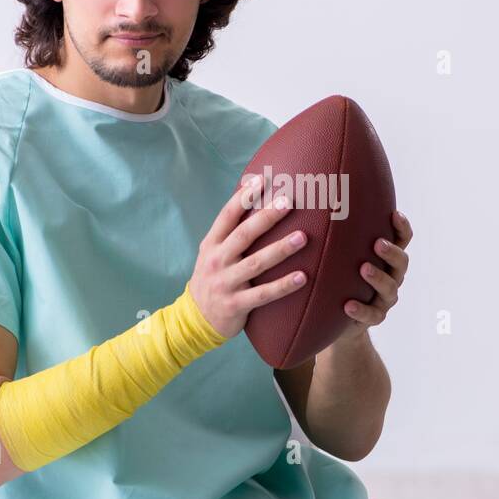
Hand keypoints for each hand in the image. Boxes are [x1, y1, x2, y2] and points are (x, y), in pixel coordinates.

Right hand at [188, 174, 306, 338]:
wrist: (196, 319)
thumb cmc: (214, 278)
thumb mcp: (213, 253)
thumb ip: (231, 233)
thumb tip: (258, 203)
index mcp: (212, 244)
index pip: (227, 216)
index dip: (244, 197)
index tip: (263, 180)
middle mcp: (217, 261)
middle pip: (244, 235)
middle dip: (266, 217)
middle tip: (288, 202)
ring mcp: (226, 283)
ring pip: (256, 263)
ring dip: (280, 249)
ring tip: (302, 237)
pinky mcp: (236, 304)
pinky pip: (263, 294)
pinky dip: (283, 286)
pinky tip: (302, 277)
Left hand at [341, 209, 411, 336]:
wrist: (339, 319)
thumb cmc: (340, 276)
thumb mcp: (342, 255)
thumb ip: (340, 233)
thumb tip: (320, 194)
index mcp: (388, 258)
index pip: (402, 239)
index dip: (402, 227)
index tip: (394, 214)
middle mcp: (392, 276)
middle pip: (401, 262)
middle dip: (391, 251)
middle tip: (376, 243)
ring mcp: (385, 299)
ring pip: (390, 288)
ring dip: (378, 277)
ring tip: (363, 269)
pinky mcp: (374, 318)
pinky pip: (372, 315)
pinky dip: (361, 310)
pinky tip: (347, 305)